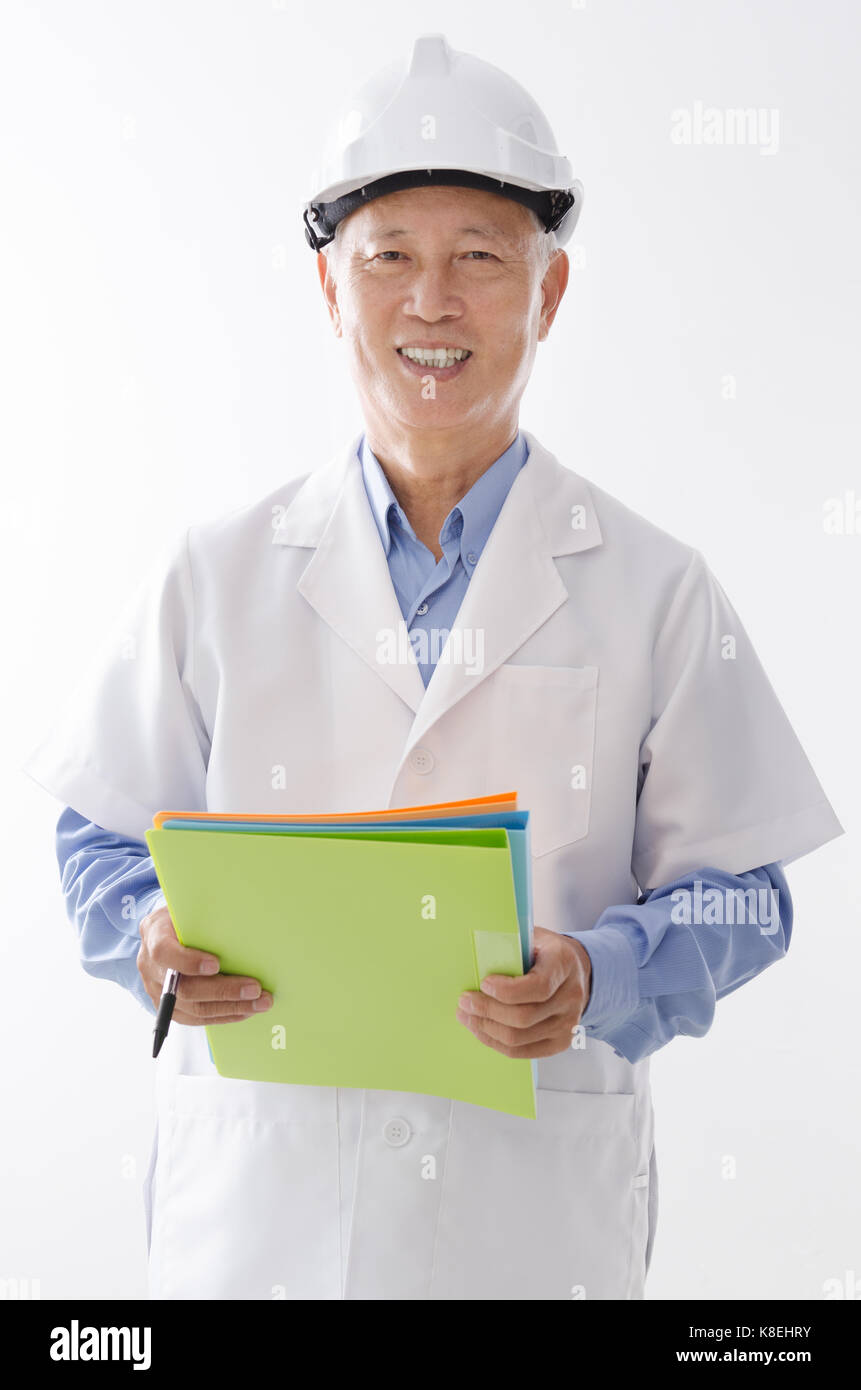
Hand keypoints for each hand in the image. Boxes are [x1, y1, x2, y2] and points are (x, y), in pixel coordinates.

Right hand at [138, 905, 272, 1023]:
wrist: (165, 930)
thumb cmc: (184, 916)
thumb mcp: (190, 906)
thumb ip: (207, 915)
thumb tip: (243, 923)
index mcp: (153, 934)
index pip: (164, 952)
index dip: (189, 961)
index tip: (216, 964)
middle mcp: (150, 966)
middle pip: (184, 988)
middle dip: (223, 991)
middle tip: (255, 989)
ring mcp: (158, 990)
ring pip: (193, 1008)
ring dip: (230, 1007)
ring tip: (259, 1003)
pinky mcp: (169, 1007)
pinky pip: (196, 1018)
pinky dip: (223, 1015)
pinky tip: (245, 1010)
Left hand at [456, 926, 591, 1058]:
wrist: (576, 970)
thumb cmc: (544, 952)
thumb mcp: (531, 938)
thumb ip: (509, 946)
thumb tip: (476, 960)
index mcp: (563, 964)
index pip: (539, 986)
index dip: (507, 990)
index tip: (483, 984)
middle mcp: (571, 996)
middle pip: (525, 1017)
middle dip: (487, 1011)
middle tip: (464, 1002)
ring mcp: (568, 1023)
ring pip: (519, 1038)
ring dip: (486, 1028)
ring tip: (467, 1016)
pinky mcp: (560, 1042)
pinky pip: (522, 1051)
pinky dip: (496, 1042)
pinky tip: (481, 1029)